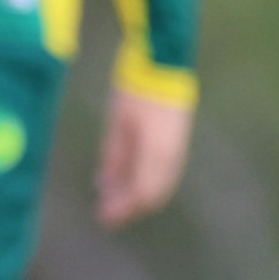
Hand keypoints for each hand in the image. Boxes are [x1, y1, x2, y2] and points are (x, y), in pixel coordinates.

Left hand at [95, 91, 192, 227]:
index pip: (142, 195)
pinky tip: (122, 178)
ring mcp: (176, 149)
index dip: (123, 210)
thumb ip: (114, 157)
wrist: (163, 62)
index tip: (103, 217)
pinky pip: (162, 172)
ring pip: (158, 185)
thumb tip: (105, 184)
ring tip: (110, 197)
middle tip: (104, 214)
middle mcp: (170, 157)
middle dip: (128, 207)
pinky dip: (143, 180)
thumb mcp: (118, 124)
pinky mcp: (176, 141)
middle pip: (152, 195)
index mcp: (156, 154)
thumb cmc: (134, 91)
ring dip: (135, 195)